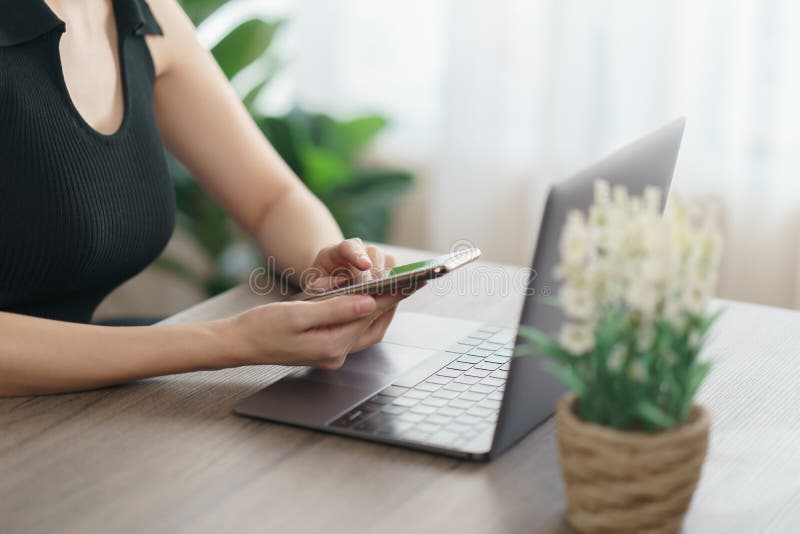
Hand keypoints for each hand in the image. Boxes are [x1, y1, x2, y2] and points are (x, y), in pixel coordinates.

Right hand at [228, 293, 408, 369]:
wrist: (239, 343)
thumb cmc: (262, 327)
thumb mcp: (298, 314)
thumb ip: (336, 310)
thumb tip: (369, 303)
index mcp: (331, 345)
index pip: (370, 317)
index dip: (391, 297)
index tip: (409, 282)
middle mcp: (336, 354)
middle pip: (375, 327)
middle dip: (392, 305)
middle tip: (409, 283)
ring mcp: (331, 354)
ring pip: (366, 330)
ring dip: (381, 310)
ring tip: (394, 289)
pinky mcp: (325, 349)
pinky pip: (353, 331)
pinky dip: (364, 315)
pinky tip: (368, 302)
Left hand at [303, 238, 396, 291]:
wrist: (332, 286)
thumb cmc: (322, 288)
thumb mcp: (315, 288)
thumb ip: (322, 287)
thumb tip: (341, 287)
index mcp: (337, 252)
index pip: (349, 247)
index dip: (357, 255)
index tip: (365, 266)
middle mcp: (360, 250)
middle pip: (373, 254)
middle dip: (374, 274)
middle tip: (373, 293)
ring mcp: (376, 258)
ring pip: (389, 262)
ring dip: (387, 280)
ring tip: (382, 298)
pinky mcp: (388, 269)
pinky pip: (397, 274)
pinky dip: (394, 288)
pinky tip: (389, 302)